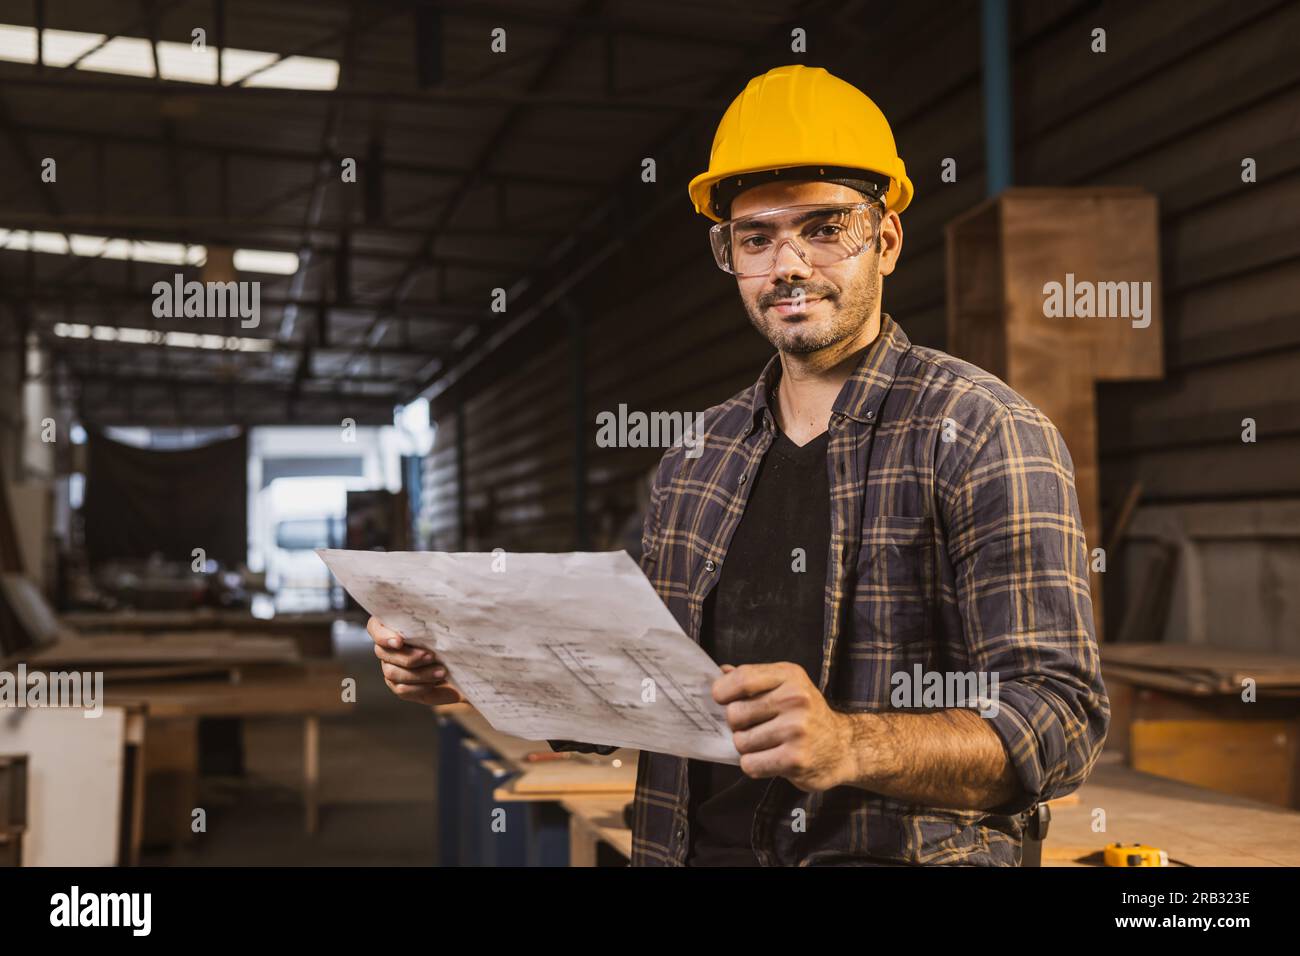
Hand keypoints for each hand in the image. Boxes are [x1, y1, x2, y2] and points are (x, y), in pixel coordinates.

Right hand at [368, 616, 463, 706]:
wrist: (462, 665)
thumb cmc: (451, 640)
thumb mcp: (444, 629)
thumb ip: (433, 623)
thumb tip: (437, 615)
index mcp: (393, 627)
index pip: (375, 627)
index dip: (382, 635)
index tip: (399, 641)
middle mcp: (387, 648)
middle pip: (382, 653)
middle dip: (409, 656)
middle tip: (431, 656)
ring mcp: (390, 668)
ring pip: (393, 672)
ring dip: (419, 673)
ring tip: (441, 671)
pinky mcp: (399, 686)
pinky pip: (402, 689)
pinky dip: (420, 687)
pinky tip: (434, 683)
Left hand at [712, 662, 854, 791]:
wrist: (843, 747)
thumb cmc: (807, 716)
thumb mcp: (787, 686)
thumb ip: (753, 679)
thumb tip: (720, 672)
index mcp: (789, 676)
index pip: (741, 679)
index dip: (722, 692)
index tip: (722, 700)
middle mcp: (795, 699)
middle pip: (735, 714)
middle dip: (738, 725)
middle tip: (755, 727)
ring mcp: (796, 729)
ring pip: (741, 742)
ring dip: (747, 747)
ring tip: (766, 744)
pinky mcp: (795, 759)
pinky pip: (751, 764)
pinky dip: (754, 765)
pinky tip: (770, 759)